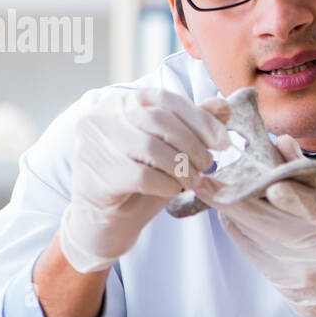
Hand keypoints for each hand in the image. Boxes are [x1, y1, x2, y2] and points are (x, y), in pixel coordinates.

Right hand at [58, 87, 230, 272]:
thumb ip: (194, 124)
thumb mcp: (172, 147)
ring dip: (182, 168)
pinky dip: (167, 185)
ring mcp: (93, 146)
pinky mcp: (97, 176)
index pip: (164, 98)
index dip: (199, 119)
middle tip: (208, 164)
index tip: (222, 141)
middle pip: (159, 121)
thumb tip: (222, 106)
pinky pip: (143, 177)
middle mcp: (101, 117)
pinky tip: (172, 191)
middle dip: (193, 144)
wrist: (108, 219)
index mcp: (120, 101)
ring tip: (193, 180)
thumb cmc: (142, 177)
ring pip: (151, 148)